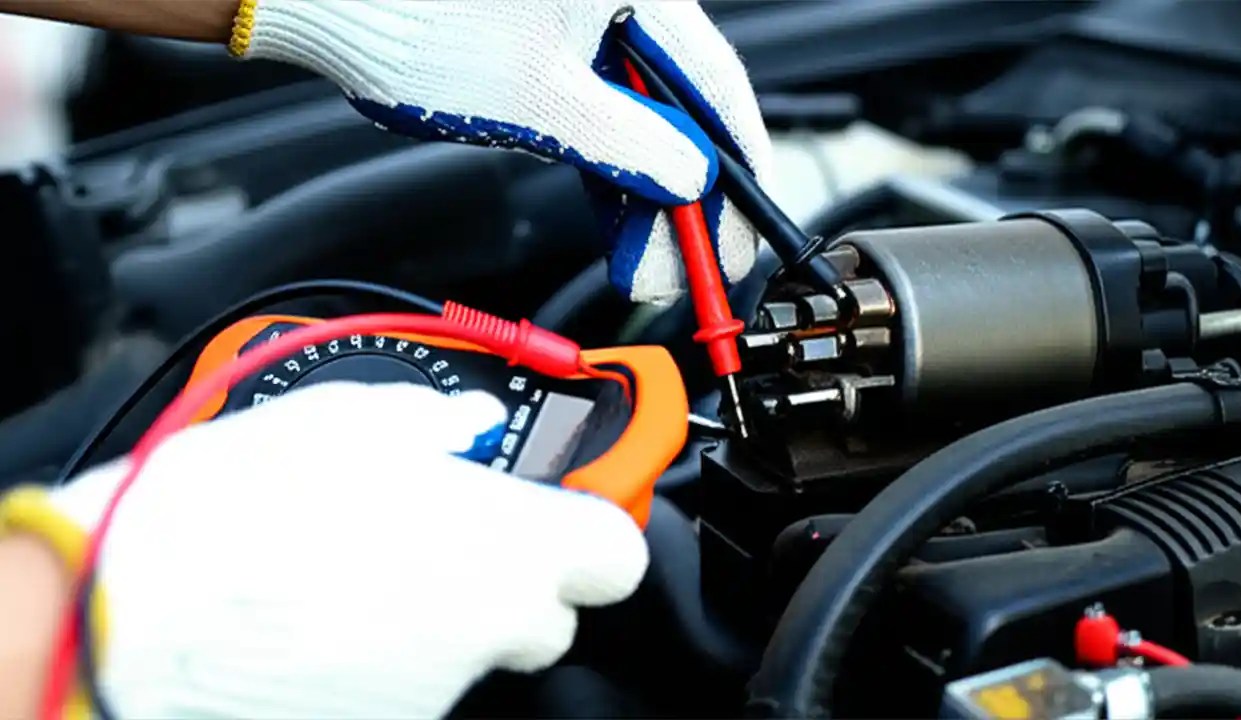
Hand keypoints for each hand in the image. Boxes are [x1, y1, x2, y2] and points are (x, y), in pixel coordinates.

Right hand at [49, 383, 647, 718]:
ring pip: (474, 647)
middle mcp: (488, 623)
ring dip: (443, 611)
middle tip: (454, 533)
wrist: (137, 614)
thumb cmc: (241, 509)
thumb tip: (462, 427)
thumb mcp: (349, 421)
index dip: (595, 528)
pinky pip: (412, 680)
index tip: (568, 509)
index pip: (616, 554)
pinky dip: (389, 653)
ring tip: (360, 567)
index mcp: (504, 539)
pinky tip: (327, 612)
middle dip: (516, 576)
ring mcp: (438, 686)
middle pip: (548, 611)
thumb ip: (434, 424)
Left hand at [232, 0, 771, 304]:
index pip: (715, 82)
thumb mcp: (542, 101)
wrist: (329, 2)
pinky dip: (611, 172)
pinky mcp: (543, 51)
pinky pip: (598, 118)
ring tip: (652, 260)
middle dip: (691, 196)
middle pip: (681, 109)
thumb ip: (632, 144)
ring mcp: (577, 27)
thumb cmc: (417, 21)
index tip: (751, 220)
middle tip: (702, 260)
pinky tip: (620, 220)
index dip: (740, 162)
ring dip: (649, 195)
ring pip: (640, 121)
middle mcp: (613, 2)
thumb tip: (690, 179)